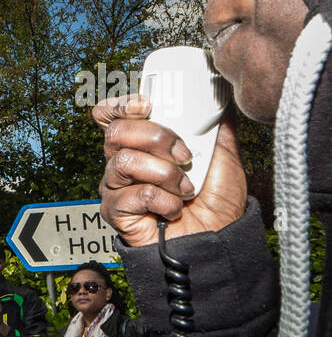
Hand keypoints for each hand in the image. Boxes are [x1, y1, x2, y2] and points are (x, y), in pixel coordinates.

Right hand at [92, 94, 246, 247]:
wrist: (214, 240)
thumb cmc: (216, 202)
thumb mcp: (223, 155)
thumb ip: (214, 125)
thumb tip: (219, 96)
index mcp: (141, 144)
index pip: (112, 115)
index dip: (121, 105)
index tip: (146, 105)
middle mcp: (123, 161)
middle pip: (116, 132)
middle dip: (156, 137)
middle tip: (184, 155)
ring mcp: (116, 186)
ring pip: (124, 161)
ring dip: (165, 173)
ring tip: (185, 188)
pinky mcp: (115, 211)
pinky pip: (136, 193)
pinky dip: (165, 200)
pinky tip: (174, 209)